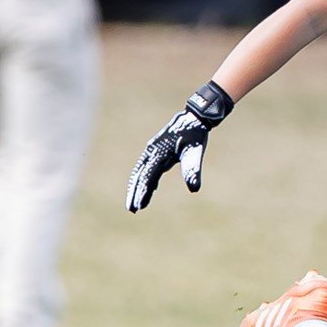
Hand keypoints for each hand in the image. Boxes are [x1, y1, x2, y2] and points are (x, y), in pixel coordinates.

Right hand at [125, 80, 234, 211]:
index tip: (138, 206)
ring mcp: (152, 150)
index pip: (148, 176)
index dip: (142, 191)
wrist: (194, 117)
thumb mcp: (196, 151)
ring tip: (135, 204)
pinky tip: (149, 189)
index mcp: (159, 152)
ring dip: (136, 187)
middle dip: (134, 192)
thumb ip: (193, 169)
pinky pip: (146, 167)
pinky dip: (144, 179)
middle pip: (139, 175)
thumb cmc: (195, 134)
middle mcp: (152, 151)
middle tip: (131, 209)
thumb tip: (194, 188)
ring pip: (140, 171)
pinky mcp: (156, 150)